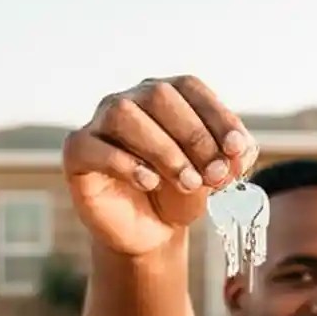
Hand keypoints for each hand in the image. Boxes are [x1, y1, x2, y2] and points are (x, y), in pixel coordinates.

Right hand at [62, 76, 258, 256]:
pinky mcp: (78, 152)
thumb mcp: (216, 175)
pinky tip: (150, 182)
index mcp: (166, 95)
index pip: (190, 87)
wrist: (151, 228)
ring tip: (188, 182)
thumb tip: (238, 152)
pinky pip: (95, 147)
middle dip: (194, 136)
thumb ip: (232, 159)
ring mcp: (99, 123)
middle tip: (214, 174)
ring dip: (164, 151)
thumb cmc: (183, 191)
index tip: (237, 150)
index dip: (217, 116)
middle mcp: (130, 100)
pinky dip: (127, 164)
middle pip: (159, 95)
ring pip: (125, 116)